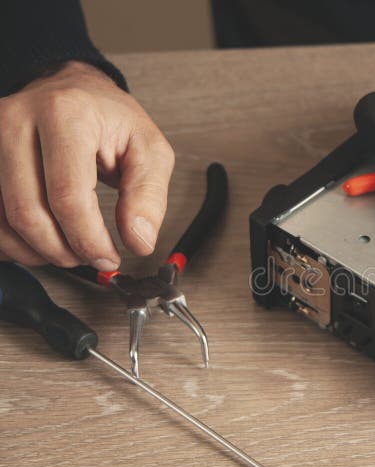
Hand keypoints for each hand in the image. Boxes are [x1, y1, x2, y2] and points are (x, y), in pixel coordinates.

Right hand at [0, 61, 173, 267]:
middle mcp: (17, 120)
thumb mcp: (149, 150)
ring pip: (2, 218)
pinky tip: (39, 243)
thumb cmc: (109, 118)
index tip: (109, 256)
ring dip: (37, 250)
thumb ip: (148, 196)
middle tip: (91, 257)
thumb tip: (139, 240)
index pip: (68, 195)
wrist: (71, 89)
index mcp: (66, 114)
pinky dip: (12, 241)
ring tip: (69, 250)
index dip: (88, 238)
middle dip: (63, 249)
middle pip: (29, 212)